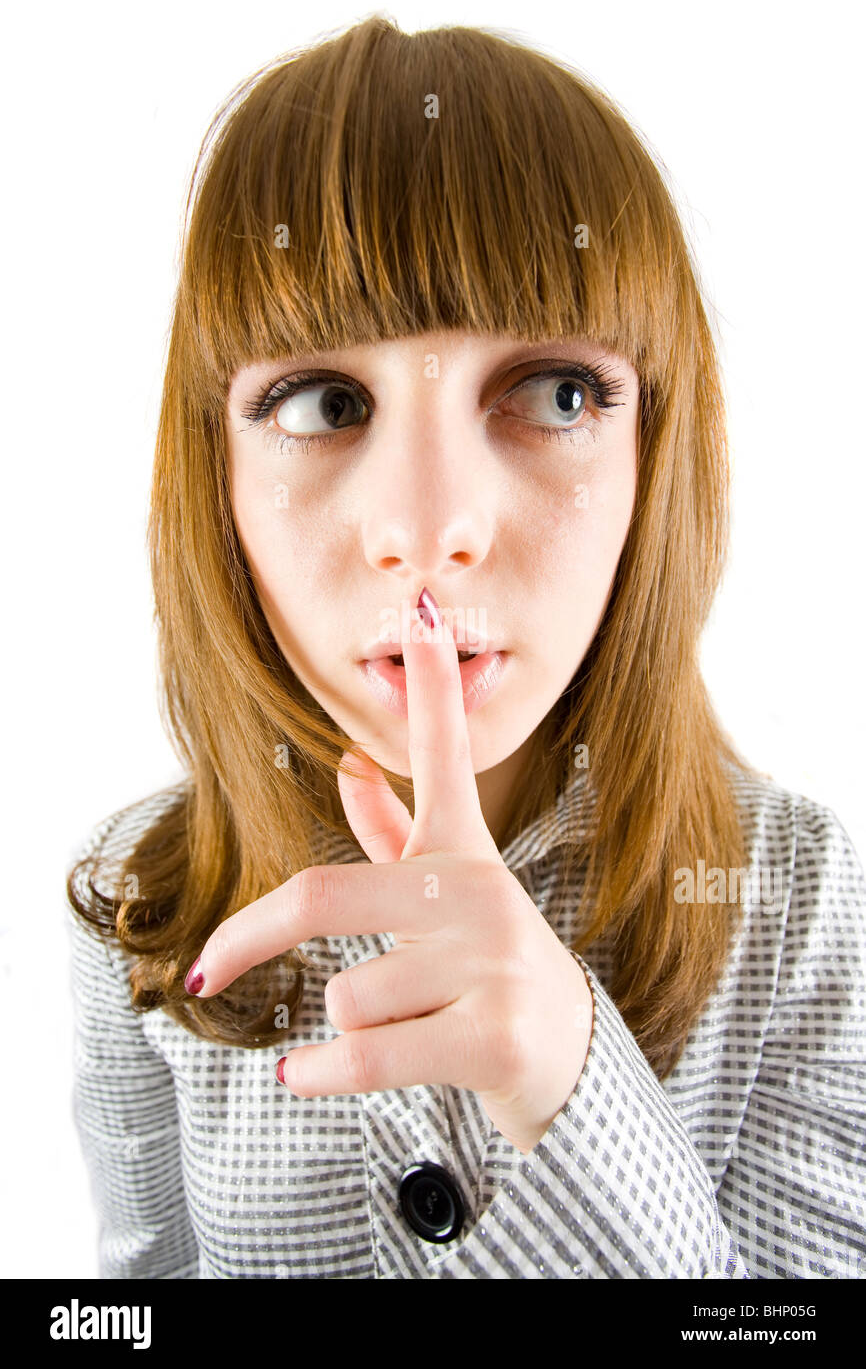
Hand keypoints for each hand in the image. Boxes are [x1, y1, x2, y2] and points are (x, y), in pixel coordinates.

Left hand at [189, 591, 593, 1155]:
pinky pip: (365, 1053)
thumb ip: (395, 836)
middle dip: (256, 936)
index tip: (421, 603)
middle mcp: (482, 894)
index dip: (433, 683)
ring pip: (349, 994)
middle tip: (207, 968)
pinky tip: (301, 1075)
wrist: (570, 1064)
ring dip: (347, 1026)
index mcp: (463, 853)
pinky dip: (319, 1075)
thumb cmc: (485, 971)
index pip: (446, 754)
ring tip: (407, 1030)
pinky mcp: (496, 1038)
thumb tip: (347, 770)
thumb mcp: (444, 899)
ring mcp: (495, 964)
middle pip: (328, 896)